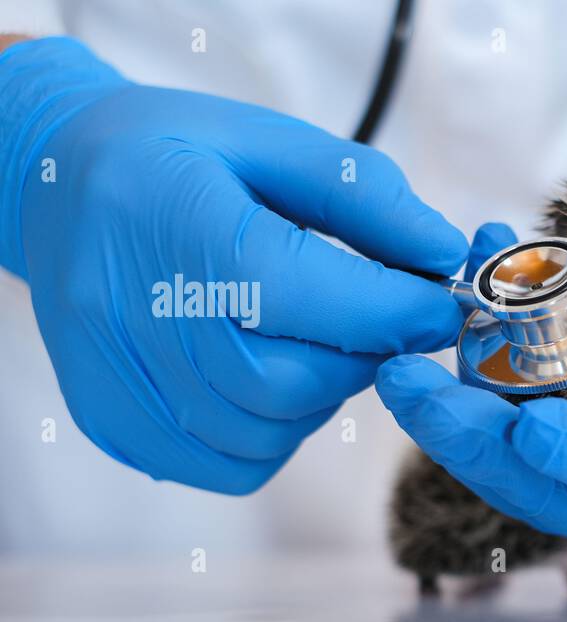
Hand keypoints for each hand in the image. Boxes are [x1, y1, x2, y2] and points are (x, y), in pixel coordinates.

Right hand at [0, 37, 467, 492]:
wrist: (52, 186)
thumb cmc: (175, 158)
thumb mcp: (269, 141)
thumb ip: (363, 197)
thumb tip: (445, 256)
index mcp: (174, 222)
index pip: (306, 294)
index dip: (395, 311)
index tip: (439, 306)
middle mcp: (131, 311)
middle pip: (290, 380)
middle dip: (363, 359)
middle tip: (379, 325)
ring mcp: (117, 379)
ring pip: (267, 432)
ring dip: (321, 399)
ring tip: (317, 343)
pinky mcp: (115, 424)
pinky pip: (231, 466)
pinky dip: (277, 436)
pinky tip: (273, 380)